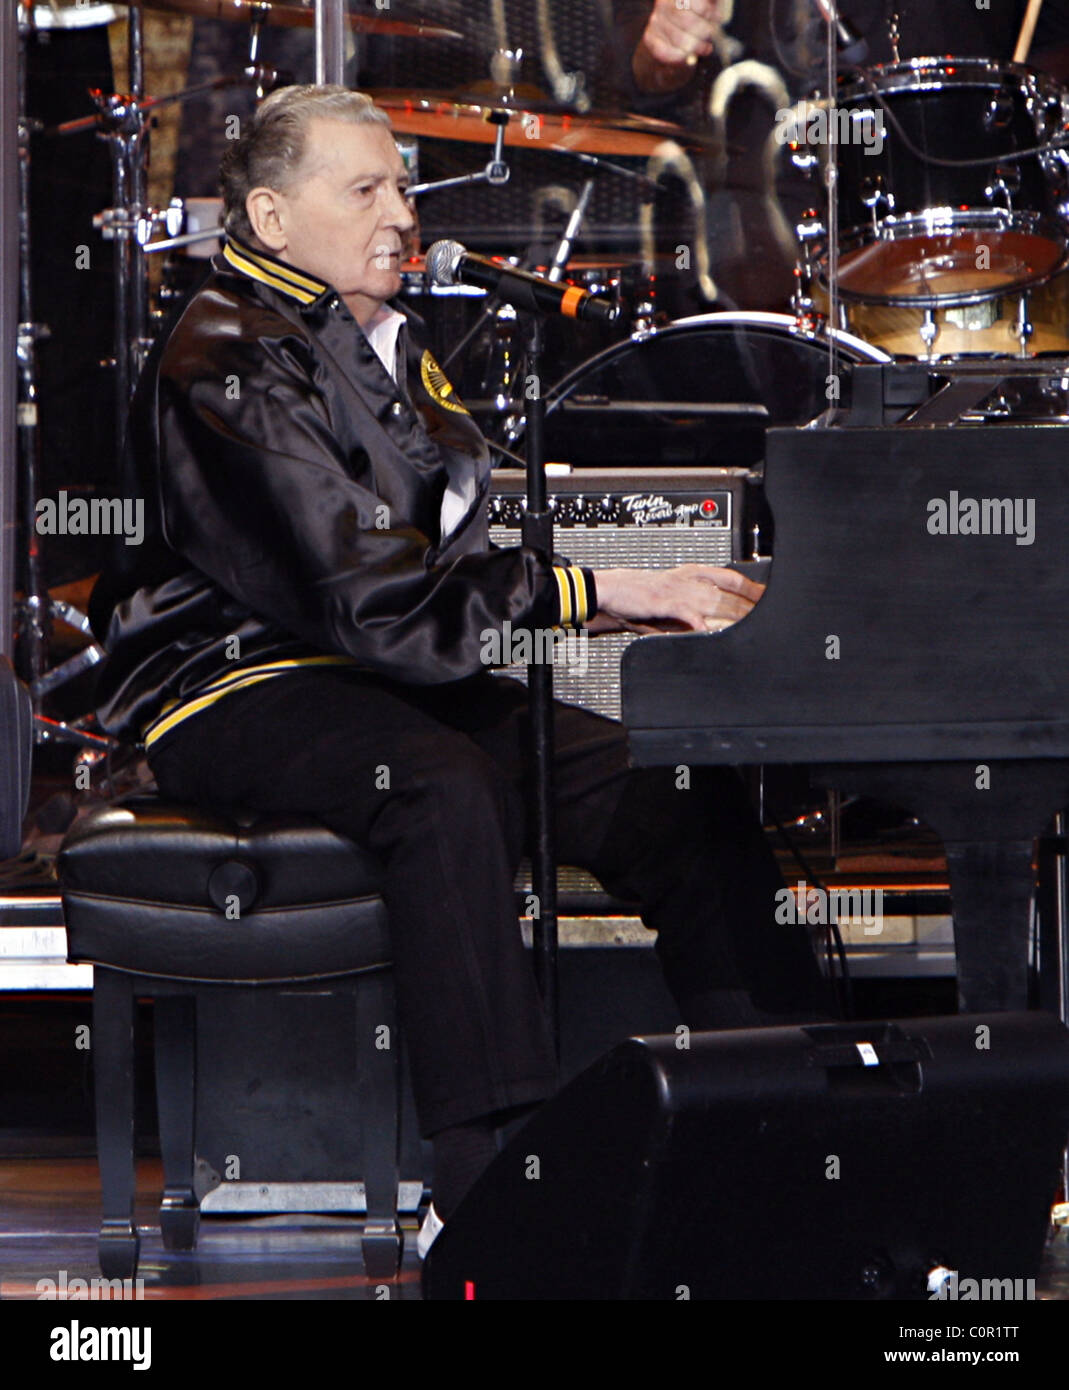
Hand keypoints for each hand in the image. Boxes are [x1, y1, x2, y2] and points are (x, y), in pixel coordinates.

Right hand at [587, 564, 763, 634]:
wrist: (608, 590)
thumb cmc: (637, 597)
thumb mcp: (671, 601)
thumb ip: (693, 612)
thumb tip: (714, 626)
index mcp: (692, 573)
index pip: (731, 578)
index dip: (753, 589)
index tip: (768, 599)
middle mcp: (688, 578)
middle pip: (729, 593)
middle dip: (749, 607)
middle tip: (769, 618)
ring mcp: (677, 589)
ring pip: (714, 601)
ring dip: (734, 616)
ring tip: (750, 627)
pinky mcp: (663, 601)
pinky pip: (687, 611)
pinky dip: (699, 622)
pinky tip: (710, 632)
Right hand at [639, 0, 724, 69]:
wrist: (674, 33)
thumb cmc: (696, 17)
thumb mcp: (705, 7)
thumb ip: (711, 7)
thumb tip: (719, 13)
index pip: (689, 1)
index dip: (706, 11)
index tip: (717, 18)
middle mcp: (663, 3)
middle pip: (684, 19)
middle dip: (703, 31)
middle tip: (711, 37)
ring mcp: (655, 20)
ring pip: (677, 38)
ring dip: (696, 46)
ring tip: (705, 48)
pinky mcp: (650, 38)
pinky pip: (665, 51)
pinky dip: (680, 57)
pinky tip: (689, 57)